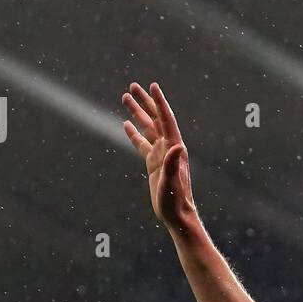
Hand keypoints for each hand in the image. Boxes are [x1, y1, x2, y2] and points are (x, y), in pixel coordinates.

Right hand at [122, 82, 195, 231]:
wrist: (177, 216)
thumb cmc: (176, 201)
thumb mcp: (172, 182)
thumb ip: (173, 164)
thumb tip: (177, 146)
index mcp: (174, 149)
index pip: (166, 120)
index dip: (159, 103)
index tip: (152, 86)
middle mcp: (168, 149)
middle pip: (156, 119)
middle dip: (145, 102)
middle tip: (132, 86)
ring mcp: (160, 155)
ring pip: (147, 128)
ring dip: (138, 113)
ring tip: (125, 97)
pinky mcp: (153, 164)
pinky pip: (142, 144)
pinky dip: (134, 133)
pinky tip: (126, 124)